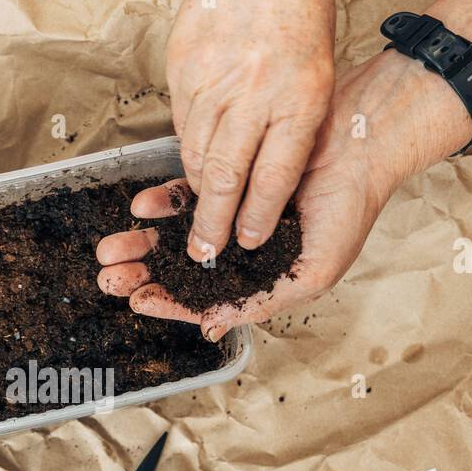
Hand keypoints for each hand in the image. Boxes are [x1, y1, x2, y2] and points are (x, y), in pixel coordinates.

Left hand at [97, 51, 471, 338]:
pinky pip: (185, 193)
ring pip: (174, 234)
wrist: (361, 144)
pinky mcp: (227, 178)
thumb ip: (263, 299)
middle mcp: (238, 248)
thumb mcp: (313, 271)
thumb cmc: (349, 211)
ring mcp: (230, 213)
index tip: (138, 300)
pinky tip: (141, 207)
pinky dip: (162, 201)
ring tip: (109, 248)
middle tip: (110, 275)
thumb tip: (211, 326)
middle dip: (143, 273)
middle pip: (180, 268)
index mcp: (258, 277)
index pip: (206, 299)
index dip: (171, 302)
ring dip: (141, 242)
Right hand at [166, 0, 334, 260]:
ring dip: (199, 187)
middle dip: (214, 222)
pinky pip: (182, 126)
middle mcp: (255, 94)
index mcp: (299, 98)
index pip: (274, 177)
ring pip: (198, 154)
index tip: (247, 243)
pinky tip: (196, 157)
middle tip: (204, 251)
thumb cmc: (298, 14)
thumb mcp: (318, 78)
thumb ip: (294, 129)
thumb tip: (269, 180)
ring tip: (201, 207)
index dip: (258, 217)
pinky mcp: (183, 72)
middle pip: (227, 177)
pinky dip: (188, 148)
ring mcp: (214, 82)